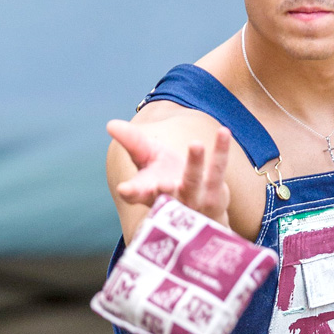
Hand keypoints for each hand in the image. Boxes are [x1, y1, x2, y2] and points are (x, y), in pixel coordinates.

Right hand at [107, 119, 231, 226]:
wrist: (200, 209)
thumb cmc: (165, 179)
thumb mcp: (146, 160)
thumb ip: (131, 143)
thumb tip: (110, 124)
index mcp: (148, 195)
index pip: (136, 196)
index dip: (131, 193)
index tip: (125, 189)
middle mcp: (170, 201)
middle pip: (165, 196)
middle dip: (163, 190)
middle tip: (162, 183)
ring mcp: (194, 199)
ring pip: (192, 182)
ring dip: (194, 164)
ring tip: (195, 144)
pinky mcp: (215, 193)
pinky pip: (217, 169)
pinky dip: (220, 150)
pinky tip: (223, 131)